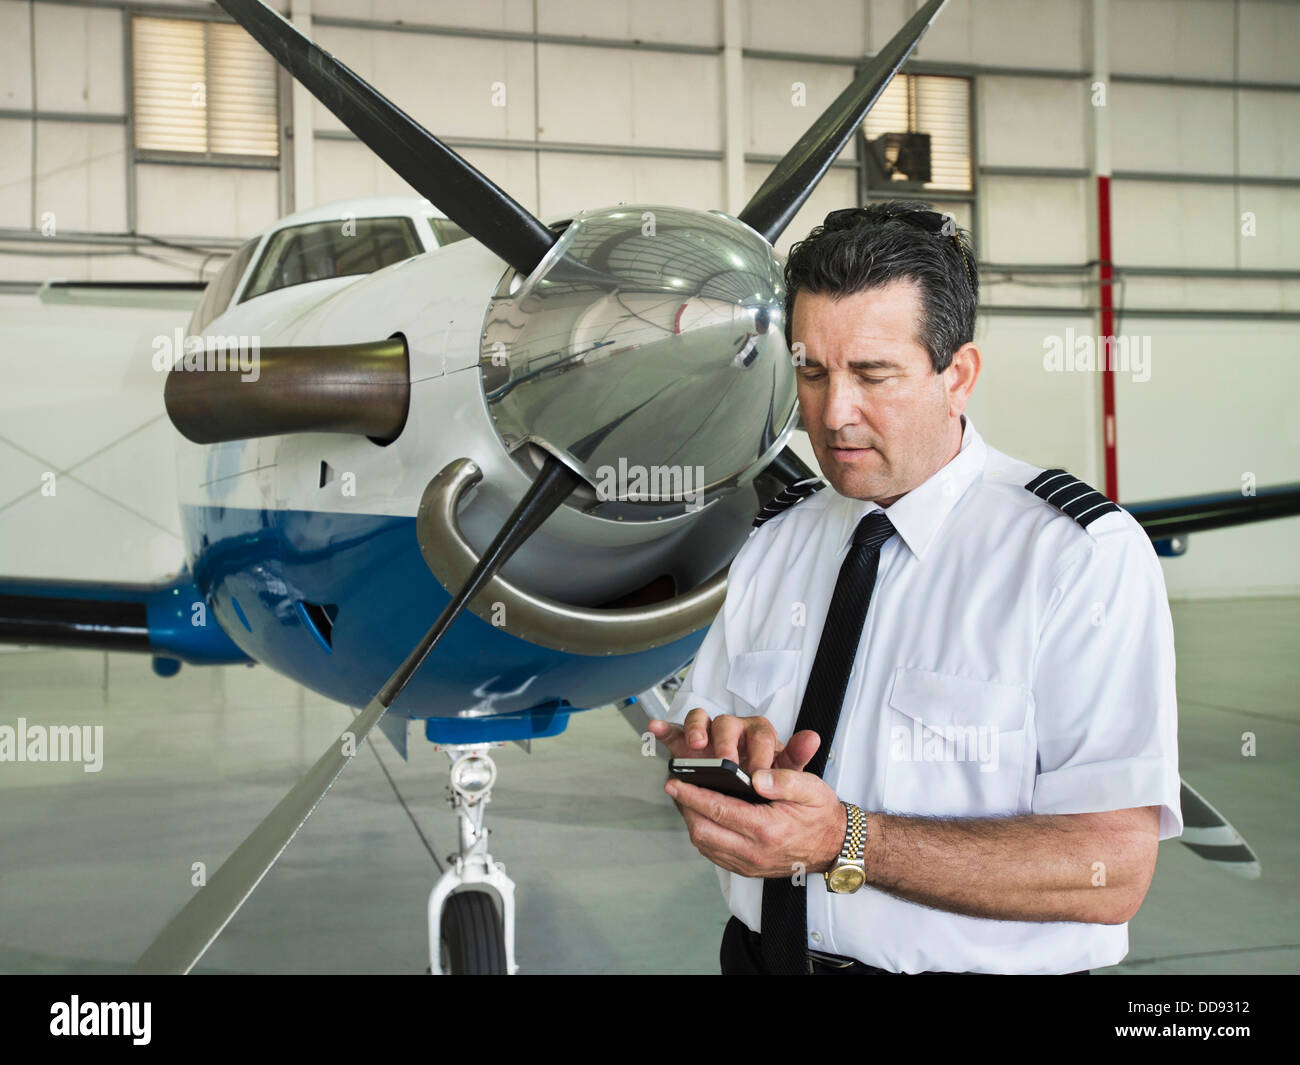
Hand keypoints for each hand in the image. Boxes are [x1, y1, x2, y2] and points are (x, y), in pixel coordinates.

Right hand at [647, 709, 821, 774]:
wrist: (756, 798)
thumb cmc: (772, 785)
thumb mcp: (795, 777)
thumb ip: (798, 759)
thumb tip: (811, 739)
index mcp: (760, 735)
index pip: (760, 731)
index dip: (758, 749)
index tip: (758, 772)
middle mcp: (734, 731)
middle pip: (727, 724)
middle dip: (726, 742)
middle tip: (727, 763)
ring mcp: (709, 737)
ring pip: (700, 721)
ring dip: (696, 729)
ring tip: (696, 744)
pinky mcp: (688, 746)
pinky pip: (676, 733)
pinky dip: (666, 729)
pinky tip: (656, 727)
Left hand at [665, 768, 845, 878]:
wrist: (834, 846)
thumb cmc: (820, 814)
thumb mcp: (811, 788)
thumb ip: (785, 779)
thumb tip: (757, 776)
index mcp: (767, 829)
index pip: (719, 810)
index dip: (693, 795)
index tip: (675, 781)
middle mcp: (754, 852)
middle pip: (703, 831)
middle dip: (685, 808)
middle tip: (676, 787)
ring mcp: (749, 864)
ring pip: (704, 845)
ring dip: (691, 821)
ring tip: (685, 799)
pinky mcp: (746, 870)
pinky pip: (714, 853)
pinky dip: (703, 834)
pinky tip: (702, 816)